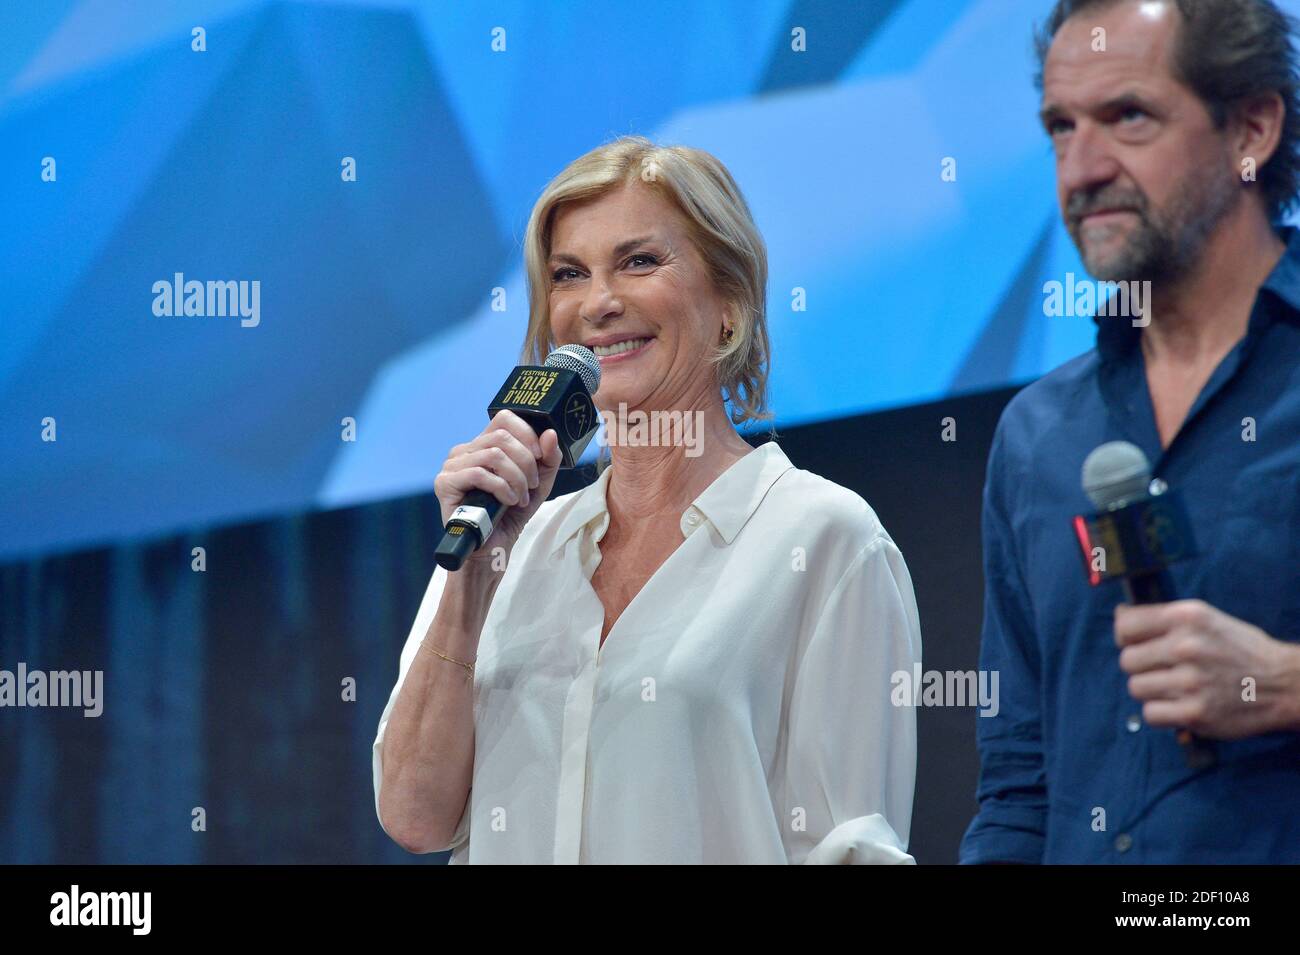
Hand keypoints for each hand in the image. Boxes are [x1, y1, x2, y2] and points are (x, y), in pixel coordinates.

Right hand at [433, 410, 563, 564]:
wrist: (493, 548)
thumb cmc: (511, 514)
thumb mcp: (538, 484)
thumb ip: (548, 458)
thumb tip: (550, 433)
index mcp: (484, 444)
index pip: (504, 418)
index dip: (527, 433)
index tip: (541, 456)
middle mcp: (465, 450)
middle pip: (502, 436)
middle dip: (526, 461)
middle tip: (531, 485)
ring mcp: (452, 465)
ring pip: (493, 454)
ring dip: (516, 478)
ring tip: (520, 498)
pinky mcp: (445, 482)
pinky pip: (479, 473)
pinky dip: (502, 488)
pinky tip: (508, 502)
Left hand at [1115, 599, 1299, 738]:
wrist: (1285, 684)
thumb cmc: (1241, 650)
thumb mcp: (1207, 619)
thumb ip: (1164, 617)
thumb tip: (1119, 614)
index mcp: (1187, 617)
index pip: (1125, 625)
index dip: (1126, 637)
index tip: (1137, 644)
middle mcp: (1186, 646)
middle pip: (1127, 660)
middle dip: (1142, 667)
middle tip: (1165, 671)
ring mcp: (1191, 681)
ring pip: (1136, 687)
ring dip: (1151, 691)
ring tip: (1175, 689)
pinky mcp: (1196, 713)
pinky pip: (1151, 714)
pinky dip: (1161, 713)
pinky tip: (1180, 706)